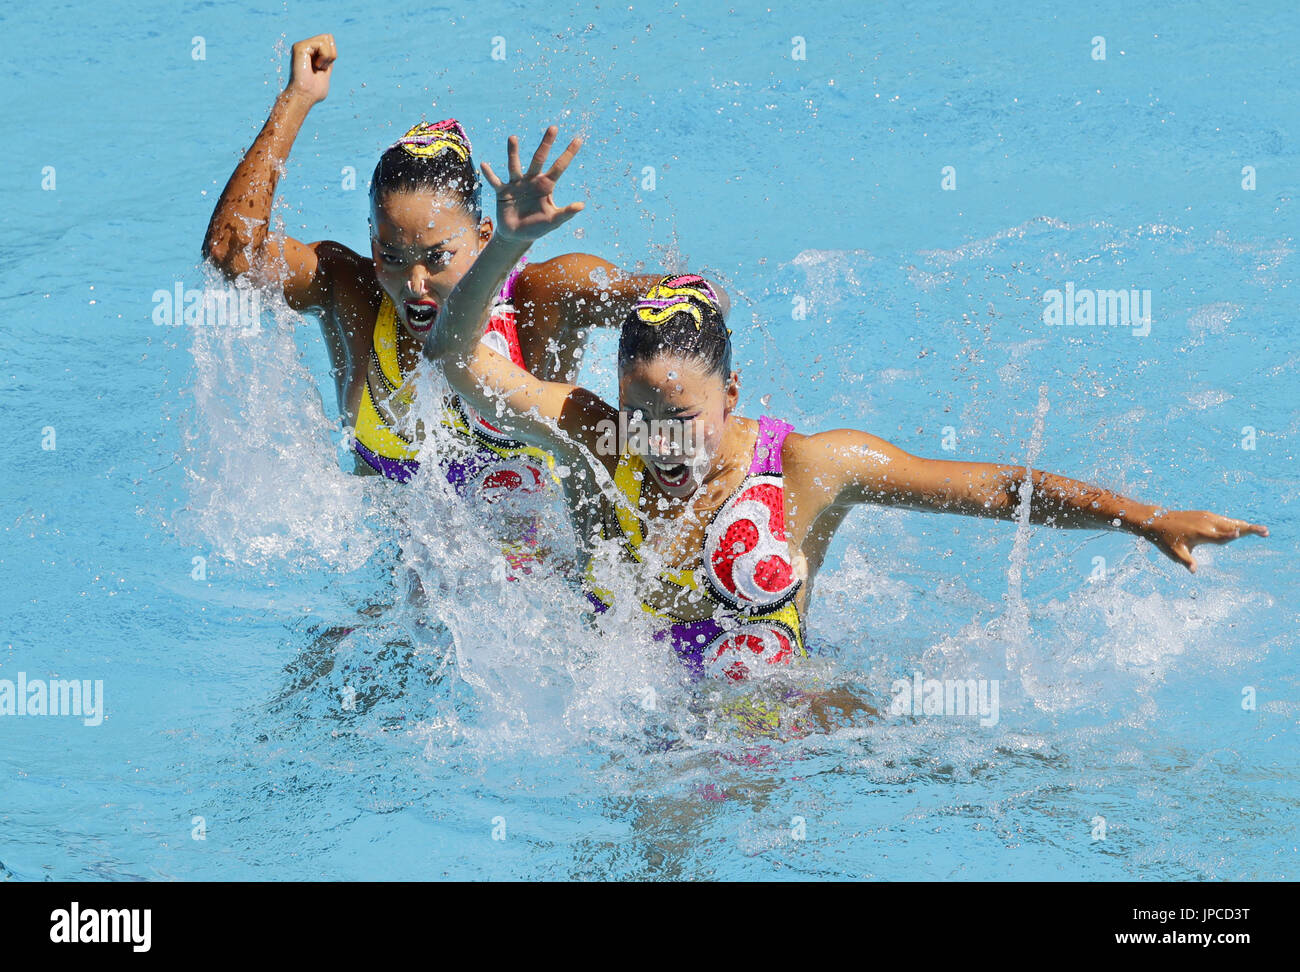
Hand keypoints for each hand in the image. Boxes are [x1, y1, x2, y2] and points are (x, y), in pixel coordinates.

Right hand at [287, 34, 335, 104]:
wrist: (305, 96)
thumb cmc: (314, 91)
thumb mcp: (325, 73)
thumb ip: (327, 62)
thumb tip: (333, 53)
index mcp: (310, 52)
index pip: (329, 40)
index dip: (332, 54)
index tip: (324, 68)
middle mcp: (304, 46)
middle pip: (328, 37)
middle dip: (332, 53)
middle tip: (322, 67)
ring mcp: (301, 45)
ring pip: (326, 38)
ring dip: (328, 56)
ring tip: (318, 67)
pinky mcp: (300, 47)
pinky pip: (321, 44)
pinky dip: (324, 57)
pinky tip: (316, 66)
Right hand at [480, 127, 584, 242]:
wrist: (517, 236)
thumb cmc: (537, 227)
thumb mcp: (553, 221)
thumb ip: (566, 213)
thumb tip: (582, 205)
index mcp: (546, 185)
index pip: (559, 167)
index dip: (568, 154)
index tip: (578, 139)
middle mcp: (532, 180)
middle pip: (539, 159)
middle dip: (546, 144)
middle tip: (554, 128)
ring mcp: (516, 184)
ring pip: (515, 165)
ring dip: (513, 153)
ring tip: (513, 138)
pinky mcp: (502, 192)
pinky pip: (495, 181)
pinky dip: (490, 174)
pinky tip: (484, 165)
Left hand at [1143, 509, 1267, 571]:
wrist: (1157, 520)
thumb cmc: (1166, 539)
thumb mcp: (1174, 552)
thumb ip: (1186, 561)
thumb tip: (1194, 571)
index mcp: (1200, 533)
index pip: (1219, 536)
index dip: (1229, 535)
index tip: (1240, 533)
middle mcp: (1206, 523)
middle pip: (1231, 526)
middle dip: (1249, 529)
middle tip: (1266, 532)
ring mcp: (1207, 517)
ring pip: (1230, 521)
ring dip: (1245, 525)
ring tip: (1261, 530)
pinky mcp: (1206, 514)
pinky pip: (1224, 519)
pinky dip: (1236, 522)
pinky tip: (1244, 527)